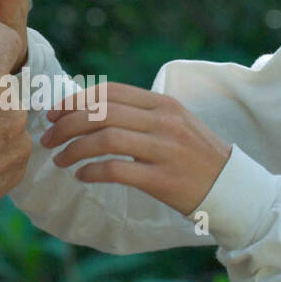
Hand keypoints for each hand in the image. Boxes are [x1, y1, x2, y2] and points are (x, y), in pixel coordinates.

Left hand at [38, 82, 232, 216]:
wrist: (231, 188)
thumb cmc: (196, 157)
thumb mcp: (174, 123)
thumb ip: (141, 114)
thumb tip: (92, 111)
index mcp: (163, 104)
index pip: (109, 92)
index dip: (75, 100)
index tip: (54, 113)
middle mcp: (163, 122)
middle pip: (101, 113)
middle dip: (66, 124)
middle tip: (48, 138)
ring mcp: (164, 150)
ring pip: (105, 138)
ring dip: (74, 148)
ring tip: (60, 159)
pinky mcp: (162, 179)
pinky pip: (116, 170)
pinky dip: (92, 171)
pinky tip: (81, 176)